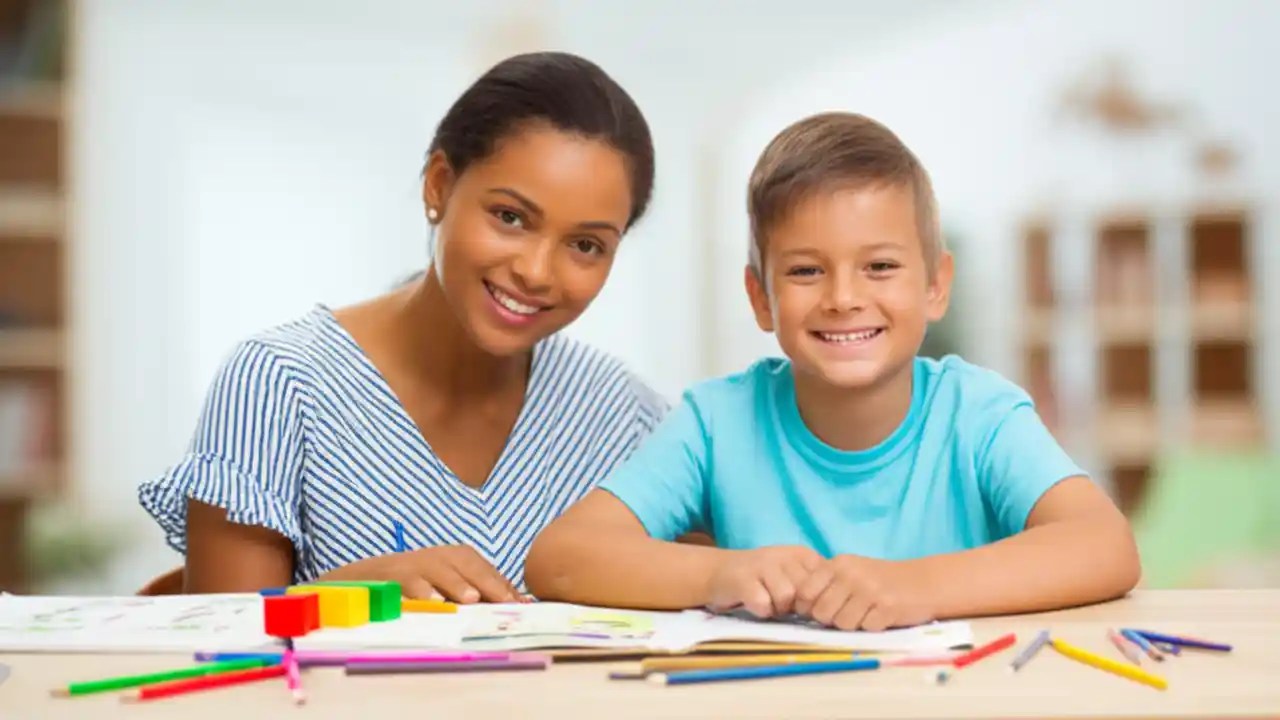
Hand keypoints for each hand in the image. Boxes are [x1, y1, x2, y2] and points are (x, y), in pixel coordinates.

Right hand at [319, 545, 519, 602]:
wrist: (364, 580)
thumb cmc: (415, 586)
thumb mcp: (446, 586)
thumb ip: (479, 593)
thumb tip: (519, 605)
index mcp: (453, 557)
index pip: (483, 568)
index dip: (502, 584)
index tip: (521, 605)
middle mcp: (436, 556)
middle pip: (466, 562)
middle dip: (487, 581)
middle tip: (504, 600)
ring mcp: (413, 563)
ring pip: (438, 569)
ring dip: (455, 583)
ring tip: (471, 598)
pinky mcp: (390, 575)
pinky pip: (407, 581)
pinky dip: (419, 590)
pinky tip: (432, 602)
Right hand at [705, 546, 822, 618]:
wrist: (718, 572)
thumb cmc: (762, 581)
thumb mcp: (793, 578)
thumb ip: (814, 588)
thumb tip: (832, 610)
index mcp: (801, 554)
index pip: (825, 582)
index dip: (815, 600)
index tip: (802, 604)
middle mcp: (784, 554)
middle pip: (806, 592)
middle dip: (797, 606)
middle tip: (782, 605)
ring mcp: (762, 564)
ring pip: (786, 598)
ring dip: (777, 608)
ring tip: (767, 602)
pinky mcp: (743, 579)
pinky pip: (763, 604)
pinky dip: (760, 610)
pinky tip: (752, 602)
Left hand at [793, 554, 933, 630]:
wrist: (921, 582)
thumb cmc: (879, 580)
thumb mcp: (850, 571)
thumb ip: (825, 584)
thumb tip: (797, 607)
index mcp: (837, 564)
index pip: (804, 592)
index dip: (808, 607)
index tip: (821, 609)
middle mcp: (851, 574)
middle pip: (822, 613)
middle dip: (832, 619)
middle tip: (848, 613)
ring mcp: (869, 590)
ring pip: (843, 624)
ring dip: (853, 625)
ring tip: (866, 613)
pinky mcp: (887, 607)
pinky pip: (866, 629)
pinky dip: (872, 627)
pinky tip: (880, 616)